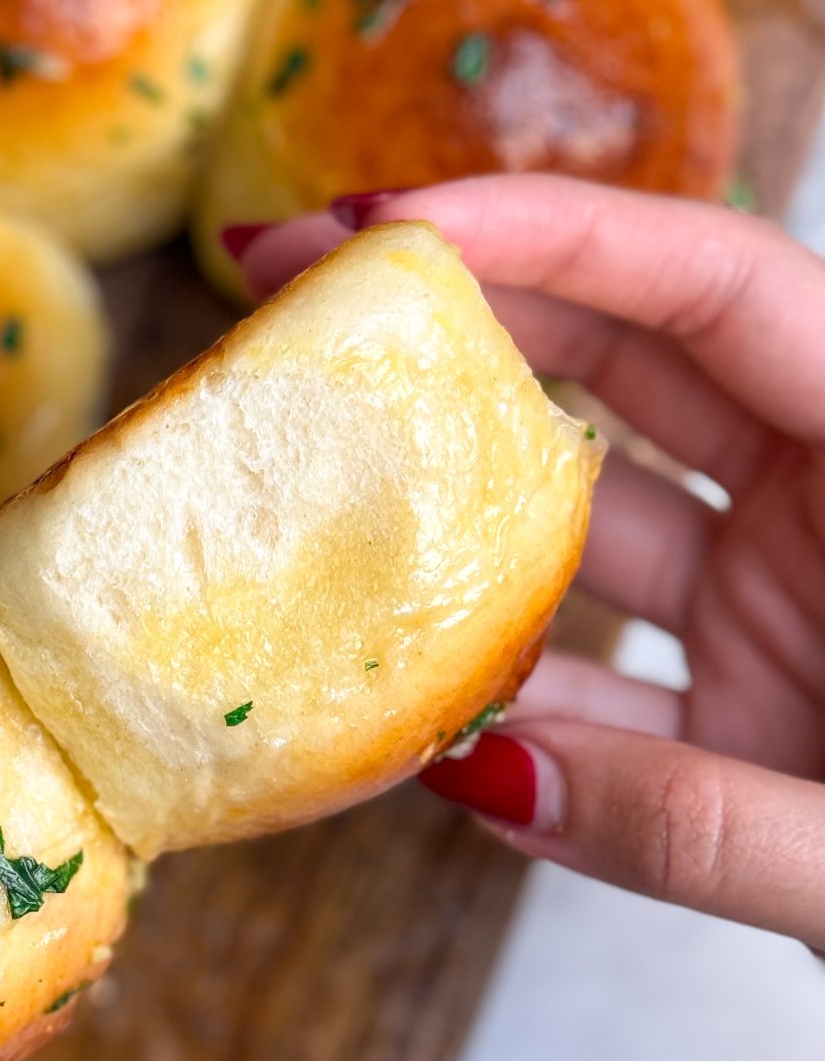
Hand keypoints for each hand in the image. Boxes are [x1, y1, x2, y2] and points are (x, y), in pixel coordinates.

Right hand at [236, 176, 824, 945]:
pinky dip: (504, 687)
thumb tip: (487, 779)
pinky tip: (402, 709)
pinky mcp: (748, 697)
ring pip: (590, 510)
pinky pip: (601, 666)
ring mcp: (785, 598)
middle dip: (456, 323)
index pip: (712, 288)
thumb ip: (706, 826)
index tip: (377, 234)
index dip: (544, 235)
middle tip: (285, 301)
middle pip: (626, 359)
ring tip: (306, 496)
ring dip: (454, 510)